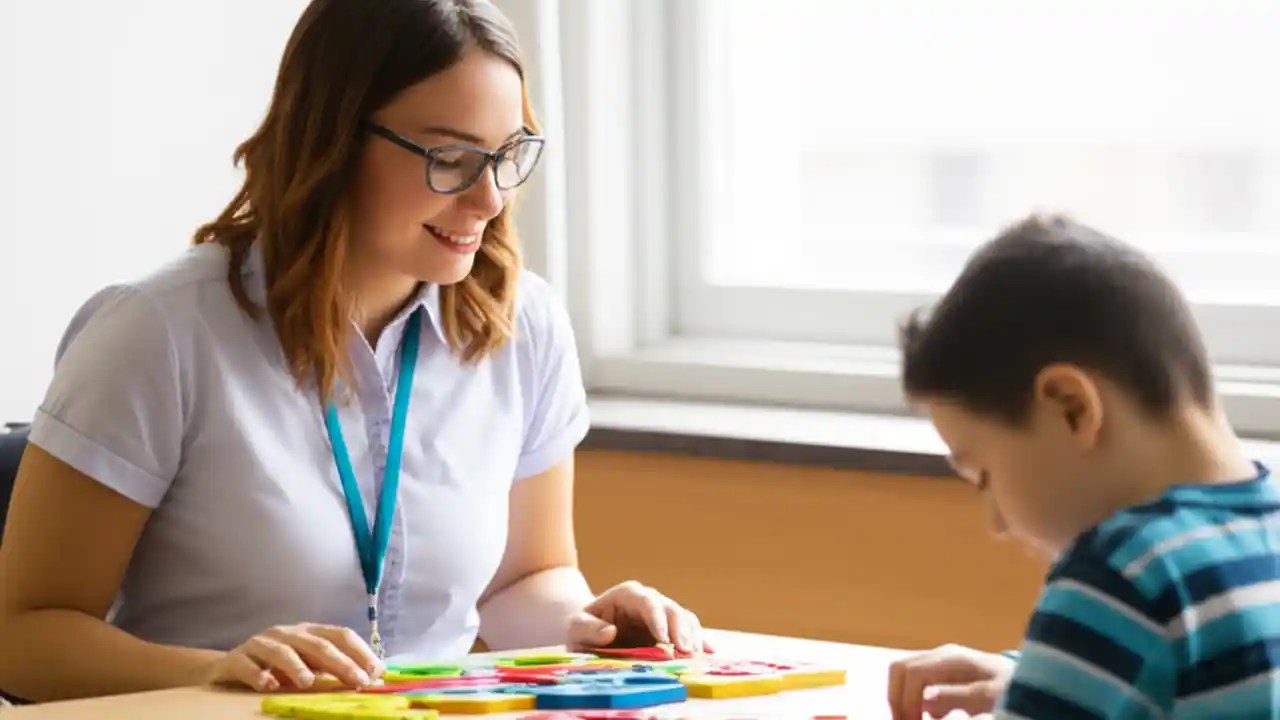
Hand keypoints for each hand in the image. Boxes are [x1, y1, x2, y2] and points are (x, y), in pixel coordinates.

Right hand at [199, 623, 383, 691]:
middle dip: (340, 663)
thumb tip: (373, 674)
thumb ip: (334, 666)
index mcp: (309, 632)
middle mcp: (287, 634)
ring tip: (308, 682)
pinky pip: (247, 665)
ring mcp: (261, 644)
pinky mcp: (237, 658)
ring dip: (297, 666)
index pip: (340, 635)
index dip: (360, 651)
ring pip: (281, 652)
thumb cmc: (276, 666)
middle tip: (357, 681)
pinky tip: (268, 685)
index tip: (376, 671)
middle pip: (317, 645)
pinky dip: (258, 674)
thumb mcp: (308, 663)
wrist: (228, 666)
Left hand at [566, 580, 709, 654]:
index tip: (662, 638)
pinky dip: (699, 641)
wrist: (591, 634)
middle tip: (684, 651)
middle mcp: (649, 600)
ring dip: (692, 637)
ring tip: (694, 656)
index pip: (646, 601)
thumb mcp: (576, 628)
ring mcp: (663, 614)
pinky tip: (708, 653)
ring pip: (684, 619)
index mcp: (628, 594)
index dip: (657, 618)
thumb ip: (588, 628)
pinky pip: (689, 630)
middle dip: (679, 630)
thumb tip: (609, 632)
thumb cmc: (583, 629)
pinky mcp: (671, 629)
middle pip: (670, 609)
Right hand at [887, 644, 1013, 719]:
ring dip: (903, 699)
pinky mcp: (944, 671)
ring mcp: (941, 660)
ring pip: (904, 674)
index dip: (904, 701)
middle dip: (897, 699)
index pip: (911, 674)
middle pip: (900, 669)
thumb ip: (957, 696)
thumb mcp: (989, 696)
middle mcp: (941, 655)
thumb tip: (924, 699)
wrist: (1034, 680)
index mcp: (951, 658)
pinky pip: (917, 681)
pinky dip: (914, 699)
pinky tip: (931, 717)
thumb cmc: (1012, 687)